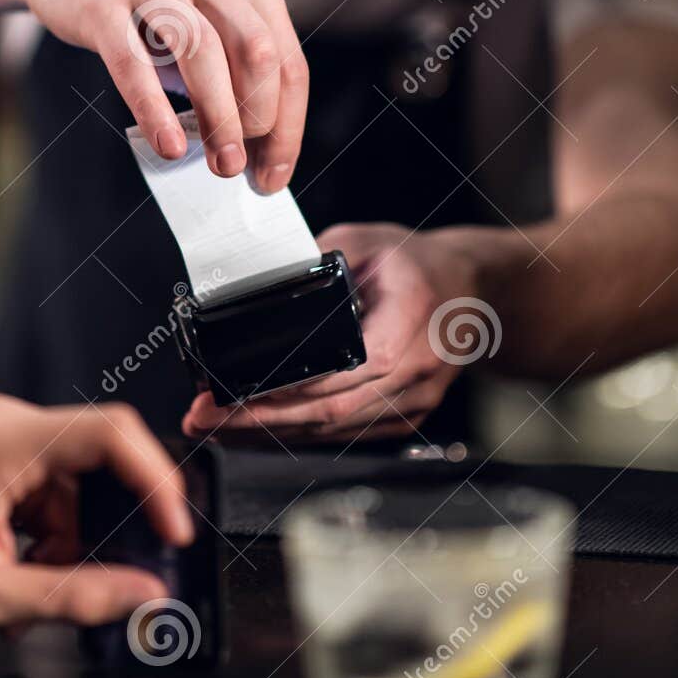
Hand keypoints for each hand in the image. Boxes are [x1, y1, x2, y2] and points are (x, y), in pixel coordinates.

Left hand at [0, 395, 193, 639]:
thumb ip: (74, 596)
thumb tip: (142, 594)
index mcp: (7, 442)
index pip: (112, 434)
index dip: (157, 479)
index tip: (173, 529)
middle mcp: (8, 429)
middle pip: (101, 465)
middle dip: (109, 529)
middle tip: (112, 578)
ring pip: (76, 490)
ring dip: (71, 546)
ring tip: (36, 596)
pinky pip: (48, 498)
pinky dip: (47, 542)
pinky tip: (22, 579)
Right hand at [16, 0, 305, 192]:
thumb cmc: (146, 4)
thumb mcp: (203, 22)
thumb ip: (229, 73)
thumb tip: (250, 152)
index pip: (286, 62)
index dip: (288, 127)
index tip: (273, 176)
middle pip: (257, 54)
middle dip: (259, 121)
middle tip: (239, 166)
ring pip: (204, 52)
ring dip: (219, 117)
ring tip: (220, 164)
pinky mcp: (102, 4)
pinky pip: (133, 63)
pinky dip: (155, 109)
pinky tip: (168, 145)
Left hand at [181, 224, 483, 441]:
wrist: (476, 292)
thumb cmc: (418, 263)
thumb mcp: (365, 243)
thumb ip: (314, 263)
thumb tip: (257, 284)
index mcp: (407, 324)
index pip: (341, 372)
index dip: (284, 391)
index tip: (230, 394)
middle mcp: (415, 373)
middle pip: (329, 412)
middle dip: (257, 422)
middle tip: (201, 420)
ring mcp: (412, 403)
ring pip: (332, 431)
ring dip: (268, 435)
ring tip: (213, 429)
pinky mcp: (404, 418)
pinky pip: (344, 434)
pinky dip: (296, 435)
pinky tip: (255, 433)